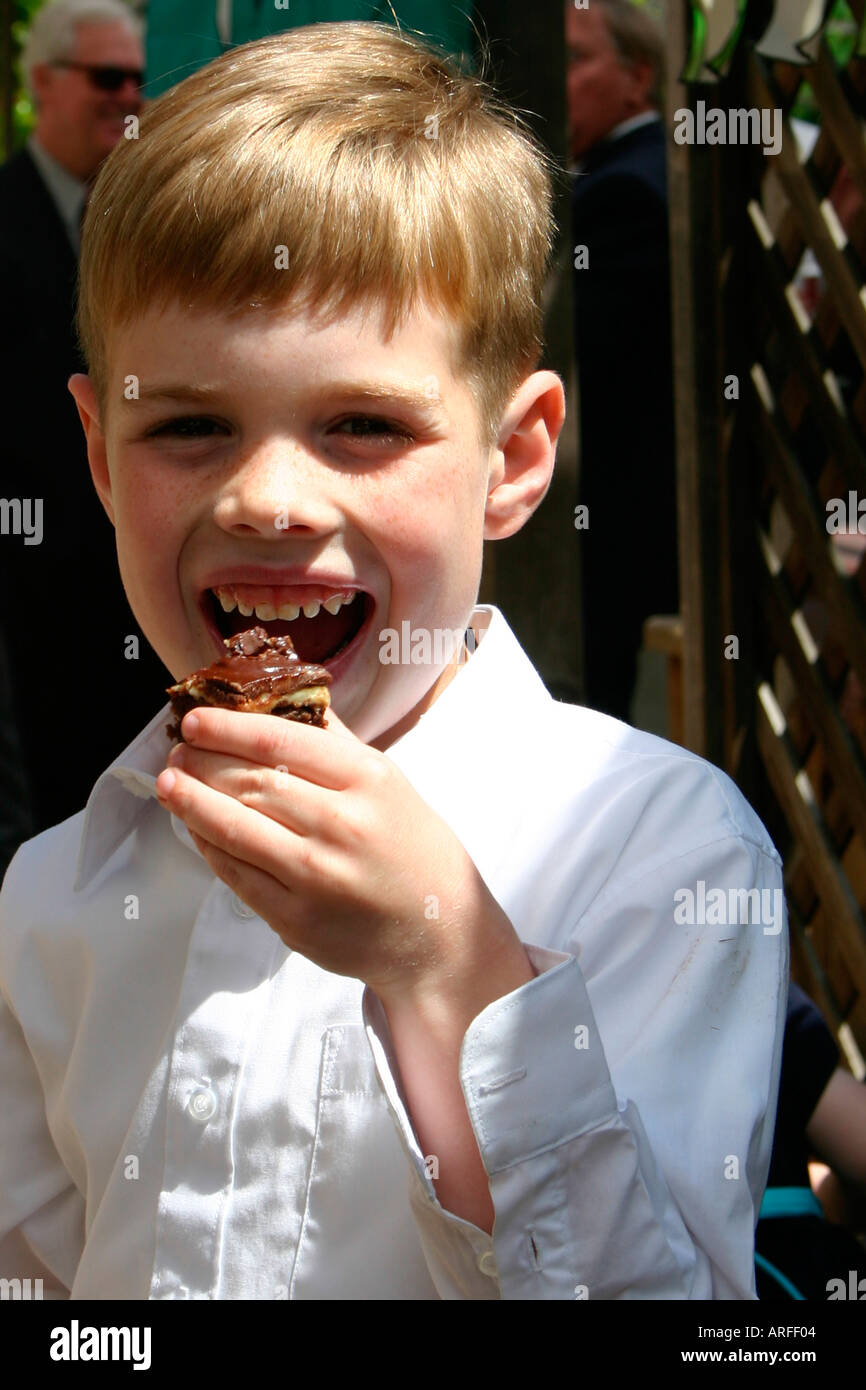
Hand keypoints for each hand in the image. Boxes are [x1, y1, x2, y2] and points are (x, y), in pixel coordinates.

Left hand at [154, 706, 519, 1003]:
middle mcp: (341, 824)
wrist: (441, 934)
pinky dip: (210, 847)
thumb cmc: (415, 851)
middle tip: (176, 750)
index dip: (228, 728)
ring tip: (169, 784)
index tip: (196, 719)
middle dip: (202, 762)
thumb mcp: (390, 784)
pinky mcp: (296, 919)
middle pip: (251, 782)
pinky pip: (237, 875)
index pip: (280, 742)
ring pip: (235, 828)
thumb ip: (336, 745)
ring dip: (192, 803)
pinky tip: (195, 828)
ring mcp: (316, 876)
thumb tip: (281, 704)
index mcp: (368, 779)